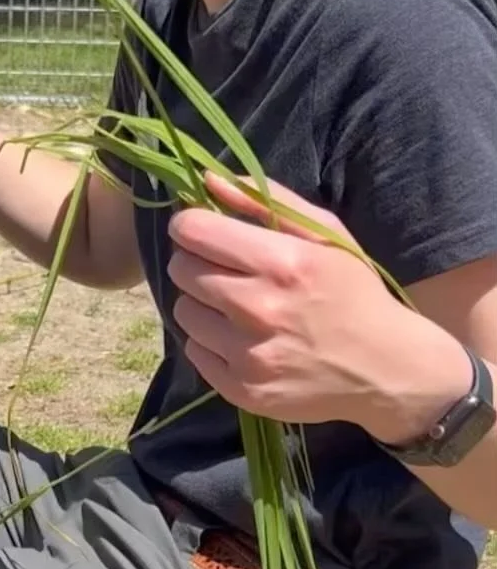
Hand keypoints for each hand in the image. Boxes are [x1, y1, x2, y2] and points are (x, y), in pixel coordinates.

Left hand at [167, 173, 471, 441]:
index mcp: (282, 262)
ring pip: (182, 311)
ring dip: (202, 303)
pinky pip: (194, 351)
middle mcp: (259, 308)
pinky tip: (242, 338)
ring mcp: (248, 354)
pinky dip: (210, 341)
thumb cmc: (354, 292)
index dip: (191, 225)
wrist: (386, 369)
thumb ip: (263, 200)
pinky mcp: (241, 389)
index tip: (204, 230)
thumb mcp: (323, 234)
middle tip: (225, 269)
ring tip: (235, 305)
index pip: (193, 231)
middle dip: (197, 262)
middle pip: (181, 269)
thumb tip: (207, 179)